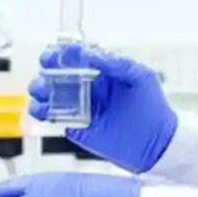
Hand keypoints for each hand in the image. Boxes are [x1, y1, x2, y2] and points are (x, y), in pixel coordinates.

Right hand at [28, 42, 176, 173]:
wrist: (157, 145)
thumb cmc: (153, 108)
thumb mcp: (140, 78)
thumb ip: (118, 64)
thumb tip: (92, 53)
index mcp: (102, 70)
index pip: (77, 56)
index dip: (63, 52)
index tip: (57, 52)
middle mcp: (88, 86)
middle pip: (58, 71)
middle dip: (47, 68)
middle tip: (46, 68)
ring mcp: (80, 105)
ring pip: (50, 92)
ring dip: (40, 88)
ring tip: (41, 91)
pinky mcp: (75, 125)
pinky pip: (52, 115)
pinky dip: (41, 111)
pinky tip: (41, 110)